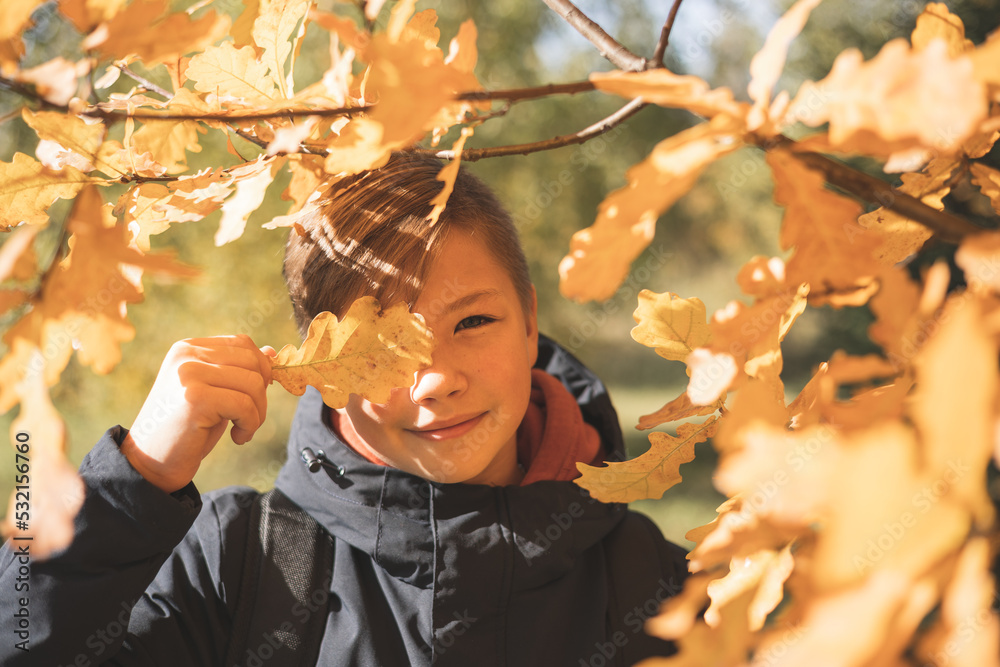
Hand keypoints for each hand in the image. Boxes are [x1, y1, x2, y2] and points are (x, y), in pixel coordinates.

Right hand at [120, 335, 275, 492]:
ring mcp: (189, 375)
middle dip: (262, 394)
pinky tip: (237, 438)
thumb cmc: (186, 428)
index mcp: (188, 348)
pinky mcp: (195, 399)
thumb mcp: (215, 393)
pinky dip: (250, 425)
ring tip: (243, 429)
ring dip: (258, 413)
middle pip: (252, 362)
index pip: (242, 343)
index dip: (260, 370)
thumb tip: (271, 352)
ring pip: (253, 383)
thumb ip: (238, 371)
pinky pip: (245, 405)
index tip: (254, 397)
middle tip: (250, 419)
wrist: (151, 462)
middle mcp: (186, 356)